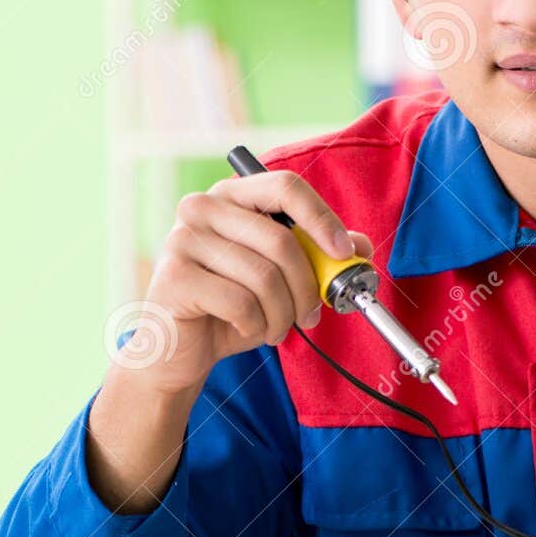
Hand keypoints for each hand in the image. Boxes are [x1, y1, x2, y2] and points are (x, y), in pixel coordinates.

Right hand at [126, 170, 374, 395]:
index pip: (285, 186)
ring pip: (264, 277)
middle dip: (308, 286)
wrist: (178, 350)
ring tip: (277, 328)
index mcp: (230, 196)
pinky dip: (257, 326)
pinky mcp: (174, 276)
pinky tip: (250, 330)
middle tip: (311, 315)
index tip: (343, 252)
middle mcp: (201, 207)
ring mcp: (182, 239)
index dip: (321, 218)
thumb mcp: (280, 280)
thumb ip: (317, 257)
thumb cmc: (230, 308)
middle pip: (281, 240)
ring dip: (283, 314)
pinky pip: (241, 303)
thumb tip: (360, 246)